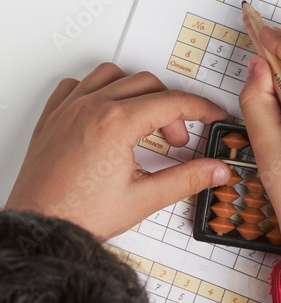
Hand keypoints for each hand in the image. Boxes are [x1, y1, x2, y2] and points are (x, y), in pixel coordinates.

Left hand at [5, 63, 229, 239]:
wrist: (41, 227)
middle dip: (172, 108)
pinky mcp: (53, 117)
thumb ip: (188, 179)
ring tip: (145, 120)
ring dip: (137, 92)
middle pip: (148, 84)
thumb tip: (216, 170)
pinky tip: (109, 113)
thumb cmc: (79, 215)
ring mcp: (68, 109)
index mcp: (115, 124)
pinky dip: (100, 91)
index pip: (173, 102)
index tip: (213, 116)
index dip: (201, 108)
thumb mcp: (145, 198)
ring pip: (113, 75)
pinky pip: (78, 84)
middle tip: (177, 139)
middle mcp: (90, 108)